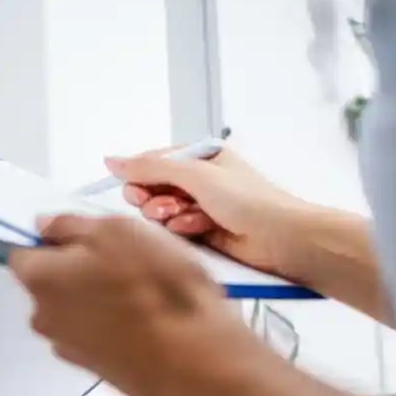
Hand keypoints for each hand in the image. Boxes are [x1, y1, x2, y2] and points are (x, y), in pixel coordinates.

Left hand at [9, 215, 260, 395]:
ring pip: (74, 309)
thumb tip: (43, 227)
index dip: (52, 240)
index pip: (22, 251)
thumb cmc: (156, 287)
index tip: (87, 238)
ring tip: (142, 292)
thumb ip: (71, 225)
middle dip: (76, 269)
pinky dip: (112, 325)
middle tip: (123, 261)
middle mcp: (42, 317)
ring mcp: (67, 347)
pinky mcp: (95, 370)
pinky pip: (96, 334)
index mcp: (38, 279)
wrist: (196, 363)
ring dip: (96, 297)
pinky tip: (147, 321)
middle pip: (49, 282)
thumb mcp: (118, 230)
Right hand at [106, 147, 306, 276]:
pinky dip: (183, 230)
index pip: (152, 162)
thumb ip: (150, 167)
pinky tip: (200, 229)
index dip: (139, 177)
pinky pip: (175, 230)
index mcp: (200, 157)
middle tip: (166, 206)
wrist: (281, 238)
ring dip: (170, 217)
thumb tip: (114, 161)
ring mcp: (201, 206)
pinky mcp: (203, 231)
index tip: (137, 189)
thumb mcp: (194, 174)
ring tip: (190, 218)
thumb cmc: (251, 200)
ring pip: (161, 213)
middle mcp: (199, 180)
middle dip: (154, 199)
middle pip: (152, 189)